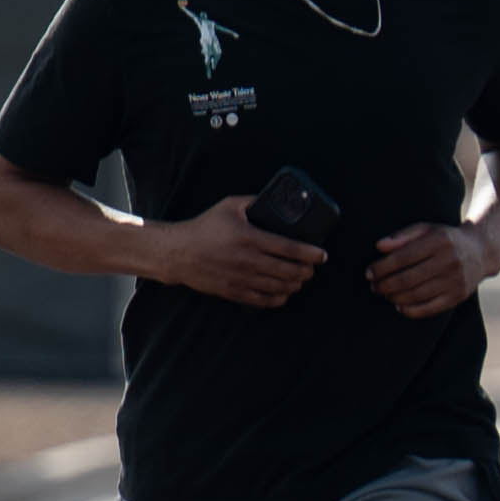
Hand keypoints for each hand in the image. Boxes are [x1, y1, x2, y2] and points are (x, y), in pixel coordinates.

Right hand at [149, 199, 321, 309]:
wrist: (177, 252)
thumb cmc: (204, 227)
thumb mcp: (229, 206)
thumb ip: (253, 201)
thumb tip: (277, 200)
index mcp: (249, 237)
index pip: (288, 248)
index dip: (310, 254)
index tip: (322, 255)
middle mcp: (247, 260)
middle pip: (288, 271)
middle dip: (306, 271)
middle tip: (312, 268)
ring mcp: (240, 278)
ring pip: (278, 287)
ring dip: (295, 285)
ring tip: (300, 279)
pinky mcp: (233, 291)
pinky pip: (262, 300)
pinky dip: (278, 299)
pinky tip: (284, 293)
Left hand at [364, 221, 499, 317]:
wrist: (481, 251)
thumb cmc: (445, 239)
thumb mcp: (426, 229)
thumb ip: (402, 236)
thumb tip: (379, 247)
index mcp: (439, 241)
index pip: (402, 257)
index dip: (381, 267)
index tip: (369, 272)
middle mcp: (449, 261)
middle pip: (407, 278)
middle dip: (384, 285)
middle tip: (374, 286)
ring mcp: (455, 280)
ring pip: (416, 295)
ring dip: (394, 297)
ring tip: (385, 294)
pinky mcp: (458, 296)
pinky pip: (429, 308)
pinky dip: (410, 310)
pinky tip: (399, 305)